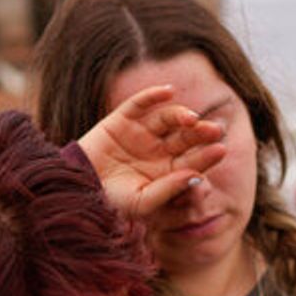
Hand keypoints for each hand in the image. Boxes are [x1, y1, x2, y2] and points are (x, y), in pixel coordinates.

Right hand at [76, 84, 226, 219]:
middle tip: (214, 130)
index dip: (207, 155)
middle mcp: (158, 150)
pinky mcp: (122, 119)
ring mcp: (141, 133)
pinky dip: (153, 95)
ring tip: (190, 118)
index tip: (220, 149)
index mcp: (167, 171)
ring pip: (167, 118)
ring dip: (181, 115)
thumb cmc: (111, 204)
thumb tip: (197, 176)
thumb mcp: (143, 202)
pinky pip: (140, 103)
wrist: (75, 191)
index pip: (193, 159)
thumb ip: (169, 191)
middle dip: (201, 133)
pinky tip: (168, 92)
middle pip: (186, 136)